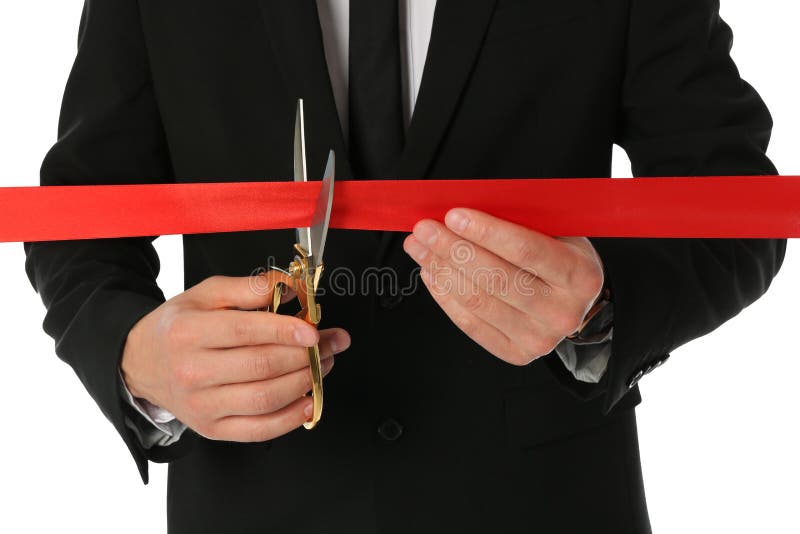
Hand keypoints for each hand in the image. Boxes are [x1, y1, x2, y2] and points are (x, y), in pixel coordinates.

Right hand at [120, 275, 349, 441]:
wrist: (142, 363)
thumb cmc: (179, 326)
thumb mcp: (206, 294)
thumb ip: (249, 287)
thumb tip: (290, 287)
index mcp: (188, 332)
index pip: (244, 331)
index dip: (284, 330)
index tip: (313, 329)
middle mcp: (192, 371)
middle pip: (261, 366)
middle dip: (306, 354)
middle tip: (330, 342)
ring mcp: (202, 405)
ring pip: (265, 398)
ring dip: (305, 381)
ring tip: (323, 364)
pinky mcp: (212, 429)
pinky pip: (259, 429)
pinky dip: (292, 417)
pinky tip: (310, 399)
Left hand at [403, 208, 603, 365]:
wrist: (574, 303)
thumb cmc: (559, 258)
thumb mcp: (556, 232)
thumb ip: (520, 221)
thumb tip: (464, 210)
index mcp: (580, 275)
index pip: (526, 250)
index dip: (485, 232)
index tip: (453, 215)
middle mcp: (563, 312)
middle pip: (495, 277)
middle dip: (452, 249)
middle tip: (425, 229)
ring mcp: (540, 338)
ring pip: (478, 301)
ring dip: (441, 270)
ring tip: (420, 248)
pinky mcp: (517, 353)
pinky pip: (470, 324)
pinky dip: (445, 295)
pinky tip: (431, 273)